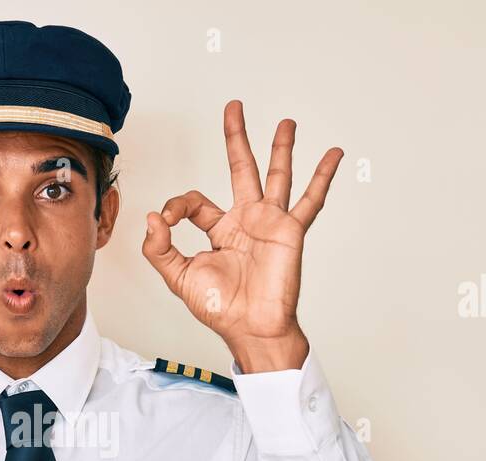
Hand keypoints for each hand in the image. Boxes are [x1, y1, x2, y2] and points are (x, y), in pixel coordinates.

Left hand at [142, 100, 342, 371]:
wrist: (251, 328)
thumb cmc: (221, 309)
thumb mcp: (179, 278)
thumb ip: (160, 249)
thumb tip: (152, 218)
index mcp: (219, 230)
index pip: (195, 202)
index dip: (176, 206)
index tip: (166, 220)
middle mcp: (245, 221)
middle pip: (240, 168)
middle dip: (236, 137)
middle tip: (234, 107)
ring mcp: (270, 223)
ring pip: (276, 175)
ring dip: (281, 147)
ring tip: (286, 122)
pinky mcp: (290, 231)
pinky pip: (310, 199)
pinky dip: (323, 176)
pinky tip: (332, 154)